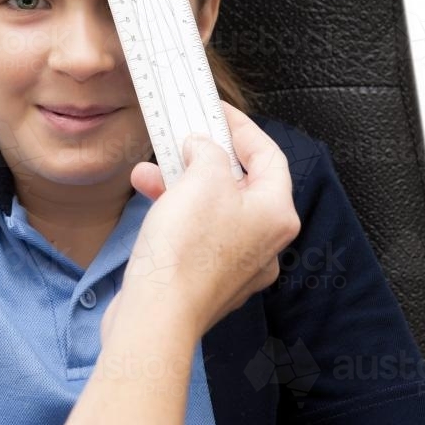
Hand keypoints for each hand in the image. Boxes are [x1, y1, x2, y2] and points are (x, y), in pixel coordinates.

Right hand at [107, 100, 300, 340]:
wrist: (157, 315)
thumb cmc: (186, 251)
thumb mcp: (202, 178)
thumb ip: (208, 152)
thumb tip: (203, 146)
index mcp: (276, 214)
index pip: (269, 156)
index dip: (242, 127)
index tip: (216, 110)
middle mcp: (264, 241)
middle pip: (240, 182)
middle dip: (203, 157)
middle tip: (183, 137)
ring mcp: (237, 263)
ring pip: (213, 207)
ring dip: (180, 183)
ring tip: (149, 170)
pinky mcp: (207, 277)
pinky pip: (195, 232)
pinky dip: (174, 211)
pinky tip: (147, 197)